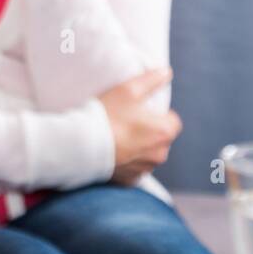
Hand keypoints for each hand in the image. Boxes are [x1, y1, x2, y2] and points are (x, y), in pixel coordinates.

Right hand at [99, 68, 181, 184]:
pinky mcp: (130, 180)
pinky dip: (126, 163)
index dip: (156, 114)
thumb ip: (150, 80)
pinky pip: (133, 169)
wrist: (80, 145)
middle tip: (124, 123)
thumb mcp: (127, 90)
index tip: (137, 111)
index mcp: (165, 131)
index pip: (172, 120)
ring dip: (137, 148)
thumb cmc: (106, 116)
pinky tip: (111, 153)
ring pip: (147, 155)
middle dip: (147, 132)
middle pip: (160, 139)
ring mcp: (145, 169)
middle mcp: (160, 153)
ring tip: (115, 137)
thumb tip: (167, 73)